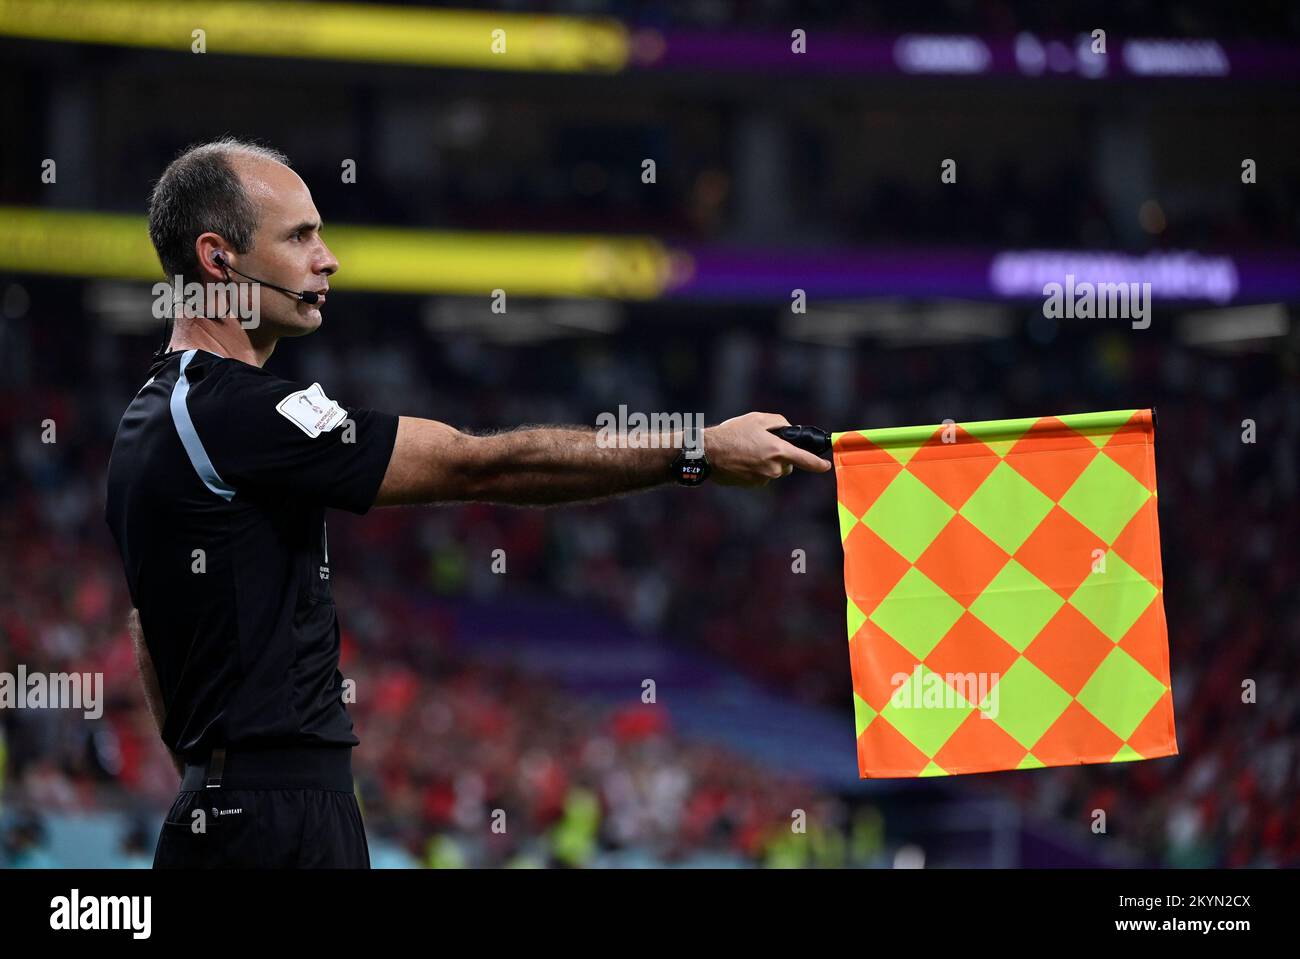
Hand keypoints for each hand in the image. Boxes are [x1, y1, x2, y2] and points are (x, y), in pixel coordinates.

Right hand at [704, 412, 832, 487]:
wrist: (708, 452)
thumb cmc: (732, 433)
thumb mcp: (757, 419)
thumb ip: (779, 423)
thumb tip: (788, 430)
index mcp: (778, 450)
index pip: (806, 460)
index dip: (818, 464)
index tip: (826, 466)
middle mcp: (773, 468)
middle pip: (787, 466)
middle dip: (781, 457)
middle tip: (763, 445)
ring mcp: (762, 479)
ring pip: (772, 471)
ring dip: (766, 462)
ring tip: (746, 450)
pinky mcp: (751, 485)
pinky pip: (760, 477)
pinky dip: (754, 469)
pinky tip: (740, 460)